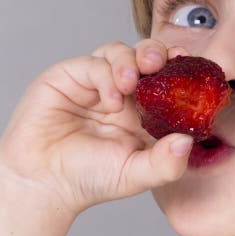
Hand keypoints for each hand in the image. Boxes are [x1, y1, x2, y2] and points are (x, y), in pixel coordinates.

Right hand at [0, 40, 192, 215]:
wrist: (42, 184)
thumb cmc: (91, 179)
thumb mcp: (138, 175)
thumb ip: (166, 163)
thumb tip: (188, 141)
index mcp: (147, 110)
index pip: (170, 78)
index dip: (182, 69)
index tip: (192, 65)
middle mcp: (125, 93)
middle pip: (148, 55)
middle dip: (158, 52)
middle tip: (161, 62)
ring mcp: (97, 83)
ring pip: (121, 51)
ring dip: (131, 60)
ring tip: (131, 83)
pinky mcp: (69, 78)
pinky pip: (93, 64)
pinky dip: (106, 76)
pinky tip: (110, 100)